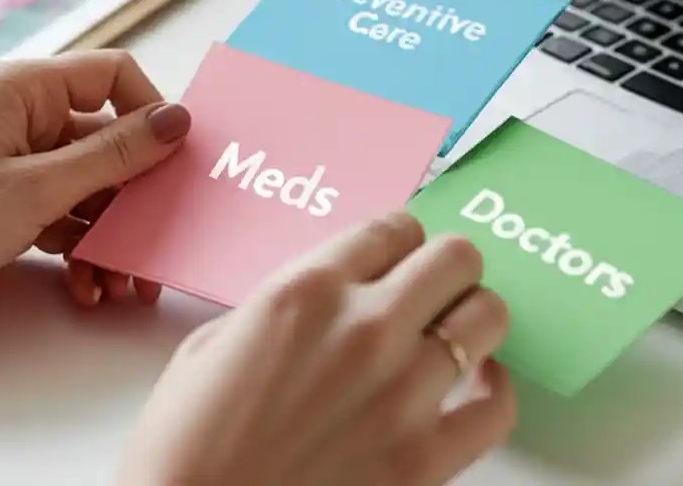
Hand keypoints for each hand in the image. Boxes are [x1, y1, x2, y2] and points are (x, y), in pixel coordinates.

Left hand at [0, 50, 190, 338]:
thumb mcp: (36, 189)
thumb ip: (114, 156)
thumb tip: (177, 121)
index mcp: (22, 91)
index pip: (112, 75)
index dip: (149, 112)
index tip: (173, 162)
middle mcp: (21, 118)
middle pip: (109, 143)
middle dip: (135, 199)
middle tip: (157, 243)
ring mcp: (15, 163)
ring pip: (93, 188)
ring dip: (113, 235)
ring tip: (122, 282)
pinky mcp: (8, 204)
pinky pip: (67, 216)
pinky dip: (82, 249)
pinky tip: (87, 285)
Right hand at [120, 213, 515, 485]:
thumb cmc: (184, 449)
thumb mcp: (212, 345)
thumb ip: (284, 304)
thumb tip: (331, 294)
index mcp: (306, 291)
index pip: (394, 227)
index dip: (399, 241)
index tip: (397, 257)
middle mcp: (365, 328)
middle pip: (456, 257)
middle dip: (446, 269)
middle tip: (432, 290)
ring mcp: (403, 392)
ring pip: (488, 316)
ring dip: (472, 319)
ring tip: (454, 334)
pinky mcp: (426, 457)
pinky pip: (498, 405)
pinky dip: (494, 390)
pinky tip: (476, 385)